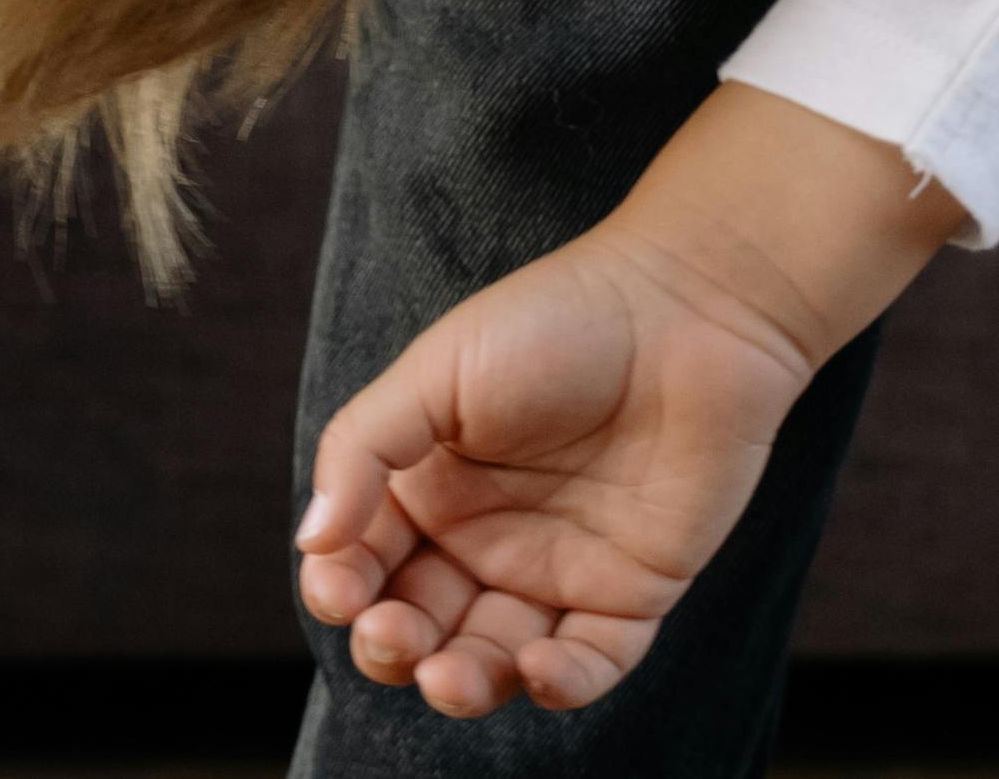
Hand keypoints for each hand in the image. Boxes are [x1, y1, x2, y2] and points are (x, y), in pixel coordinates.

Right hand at [291, 82, 959, 718]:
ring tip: (450, 679)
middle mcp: (482, 536)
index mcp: (426, 483)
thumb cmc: (552, 324)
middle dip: (394, 646)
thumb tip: (311, 540)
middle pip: (420, 623)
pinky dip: (562, 684)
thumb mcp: (434, 372)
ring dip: (464, 684)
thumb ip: (364, 451)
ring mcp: (556, 568)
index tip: (338, 590)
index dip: (340, 586)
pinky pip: (592, 662)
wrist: (687, 313)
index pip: (363, 558)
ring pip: (494, 659)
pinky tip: (538, 670)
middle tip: (395, 638)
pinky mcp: (630, 593)